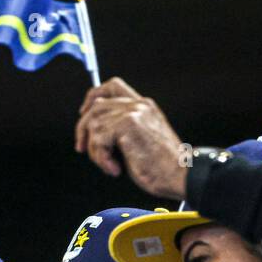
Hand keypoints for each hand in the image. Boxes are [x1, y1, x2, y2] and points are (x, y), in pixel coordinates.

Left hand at [75, 77, 187, 199]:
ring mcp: (134, 113)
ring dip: (95, 150)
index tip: (83, 113)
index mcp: (144, 106)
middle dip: (83, 128)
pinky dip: (102, 159)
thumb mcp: (142, 141)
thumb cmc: (163, 167)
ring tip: (109, 165)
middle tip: (82, 148)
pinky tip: (115, 169)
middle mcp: (139, 105)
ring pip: (94, 125)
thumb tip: (94, 132)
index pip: (112, 86)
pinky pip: (99, 139)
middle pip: (96, 106)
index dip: (93, 96)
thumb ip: (123, 129)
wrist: (180, 175)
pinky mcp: (128, 125)